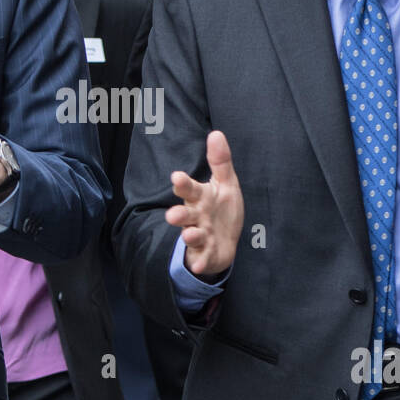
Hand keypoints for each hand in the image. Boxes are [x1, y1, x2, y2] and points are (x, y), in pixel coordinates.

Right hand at [166, 130, 243, 279]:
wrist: (225, 241)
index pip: (189, 189)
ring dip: (189, 236)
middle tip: (173, 214)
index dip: (183, 184)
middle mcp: (196, 216)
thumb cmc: (221, 209)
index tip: (176, 177)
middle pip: (185, 214)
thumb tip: (216, 133)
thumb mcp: (225, 184)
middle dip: (179, 214)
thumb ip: (220, 161)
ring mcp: (200, 236)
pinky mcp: (205, 253)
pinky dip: (200, 262)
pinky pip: (201, 258)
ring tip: (189, 235)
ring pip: (191, 235)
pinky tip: (199, 265)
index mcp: (200, 197)